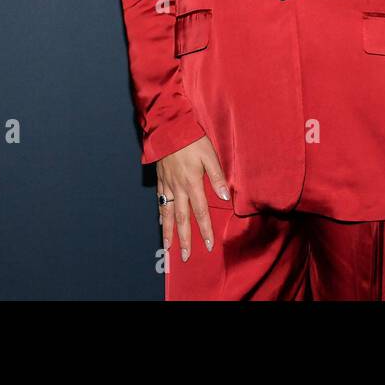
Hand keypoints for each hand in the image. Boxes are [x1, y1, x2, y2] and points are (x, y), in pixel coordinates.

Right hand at [156, 134, 229, 262]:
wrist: (168, 128)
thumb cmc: (192, 140)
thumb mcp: (210, 155)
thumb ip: (217, 177)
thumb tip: (224, 198)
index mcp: (192, 184)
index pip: (200, 212)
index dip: (205, 230)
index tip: (208, 245)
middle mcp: (178, 188)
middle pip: (182, 219)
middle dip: (184, 239)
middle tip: (184, 256)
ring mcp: (167, 185)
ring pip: (167, 213)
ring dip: (169, 232)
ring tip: (168, 247)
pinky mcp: (160, 179)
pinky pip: (160, 201)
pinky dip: (161, 214)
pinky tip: (162, 222)